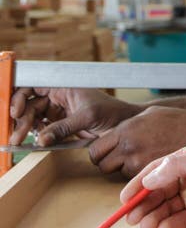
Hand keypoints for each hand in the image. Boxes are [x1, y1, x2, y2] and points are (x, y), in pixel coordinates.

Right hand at [8, 88, 142, 145]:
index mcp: (63, 87)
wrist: (126, 125)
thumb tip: (41, 138)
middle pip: (30, 105)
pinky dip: (35, 135)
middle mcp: (58, 97)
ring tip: (19, 141)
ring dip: (24, 128)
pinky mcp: (62, 126)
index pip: (33, 86)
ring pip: (33, 118)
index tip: (15, 111)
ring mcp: (59, 112)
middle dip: (20, 119)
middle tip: (16, 136)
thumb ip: (64, 127)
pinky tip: (31, 141)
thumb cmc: (113, 113)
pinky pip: (43, 129)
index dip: (20, 96)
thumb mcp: (88, 117)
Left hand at [88, 106, 185, 177]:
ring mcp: (141, 165)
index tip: (105, 153)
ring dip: (127, 173)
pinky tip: (153, 170)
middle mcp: (131, 149)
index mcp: (126, 131)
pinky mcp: (154, 179)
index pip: (96, 150)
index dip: (100, 153)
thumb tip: (110, 135)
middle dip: (111, 165)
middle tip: (119, 160)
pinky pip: (140, 183)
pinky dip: (144, 180)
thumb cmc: (181, 122)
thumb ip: (129, 124)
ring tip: (140, 163)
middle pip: (104, 167)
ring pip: (121, 176)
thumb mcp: (151, 114)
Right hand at [122, 143, 185, 227]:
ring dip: (152, 217)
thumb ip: (177, 165)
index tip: (123, 199)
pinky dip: (169, 226)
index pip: (156, 171)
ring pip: (166, 208)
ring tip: (145, 225)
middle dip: (142, 205)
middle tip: (130, 218)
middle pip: (157, 192)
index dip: (138, 184)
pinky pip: (179, 221)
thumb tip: (150, 177)